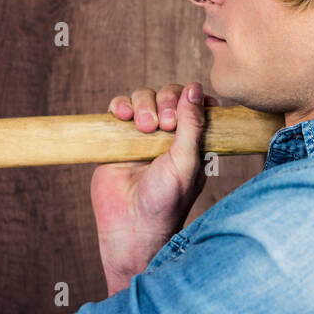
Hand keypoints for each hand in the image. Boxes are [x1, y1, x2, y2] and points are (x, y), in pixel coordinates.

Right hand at [91, 82, 212, 294]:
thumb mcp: (187, 162)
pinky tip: (123, 116)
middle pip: (168, 94)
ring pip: (143, 97)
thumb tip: (195, 87)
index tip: (184, 115)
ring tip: (143, 126)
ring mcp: (141, 135)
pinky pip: (119, 108)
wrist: (131, 226)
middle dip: (166, 101)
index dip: (190, 99)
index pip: (194, 102)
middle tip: (164, 125)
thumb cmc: (166, 201)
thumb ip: (192, 124)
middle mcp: (168, 134)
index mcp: (191, 139)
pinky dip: (121, 105)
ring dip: (143, 103)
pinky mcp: (117, 139)